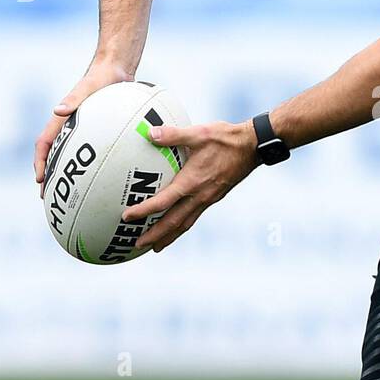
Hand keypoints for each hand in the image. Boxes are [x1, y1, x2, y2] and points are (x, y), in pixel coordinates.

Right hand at [35, 58, 132, 191]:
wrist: (117, 68)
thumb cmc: (102, 76)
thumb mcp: (88, 86)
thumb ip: (74, 98)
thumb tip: (58, 111)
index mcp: (63, 119)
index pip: (44, 143)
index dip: (40, 162)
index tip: (40, 179)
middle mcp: (70, 126)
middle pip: (54, 155)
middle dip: (49, 175)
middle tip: (49, 196)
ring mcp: (84, 129)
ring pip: (71, 155)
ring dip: (67, 173)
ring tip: (72, 194)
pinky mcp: (99, 130)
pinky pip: (92, 151)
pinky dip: (91, 165)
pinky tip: (103, 179)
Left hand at [123, 119, 258, 251]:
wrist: (252, 147)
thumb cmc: (226, 138)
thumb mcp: (199, 133)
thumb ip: (174, 134)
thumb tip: (150, 133)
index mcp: (192, 182)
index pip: (164, 202)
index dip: (144, 211)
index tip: (127, 217)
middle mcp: (200, 195)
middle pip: (174, 222)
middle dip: (155, 235)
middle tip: (138, 245)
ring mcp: (208, 198)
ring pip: (185, 223)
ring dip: (169, 236)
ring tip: (156, 247)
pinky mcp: (214, 197)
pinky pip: (194, 216)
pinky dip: (182, 226)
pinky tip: (176, 226)